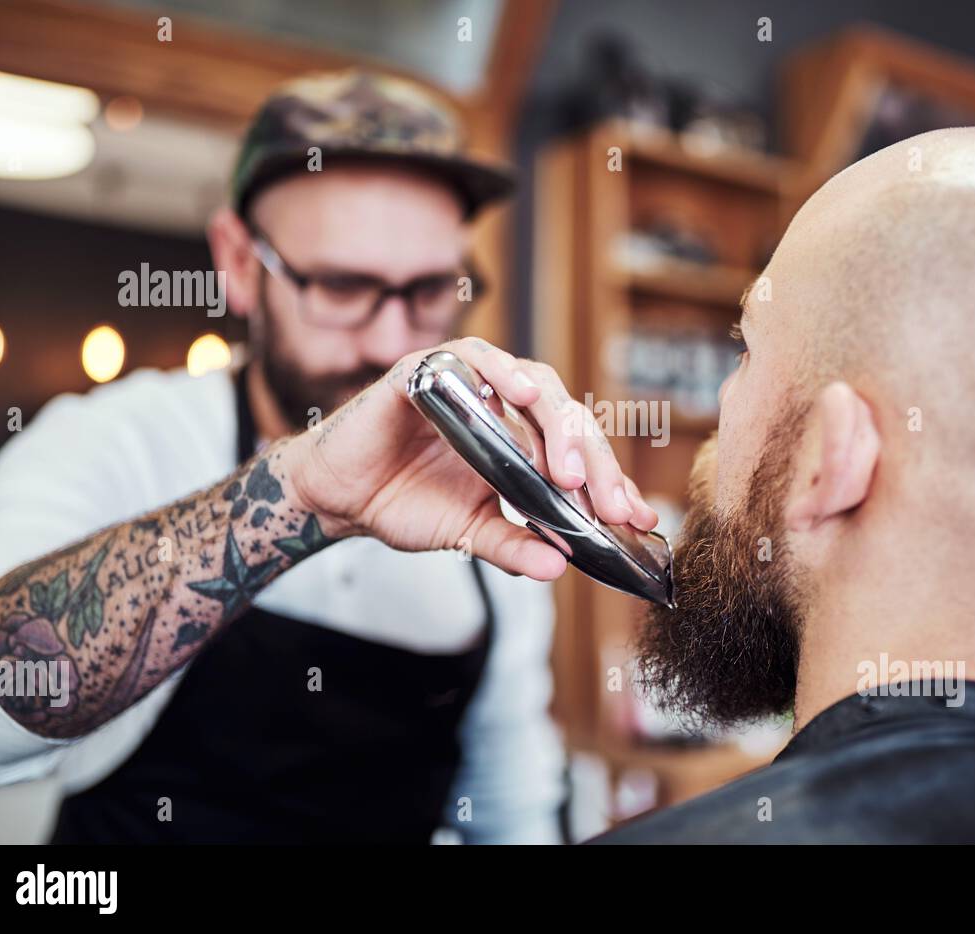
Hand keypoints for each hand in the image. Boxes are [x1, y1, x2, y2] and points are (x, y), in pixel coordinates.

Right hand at [283, 337, 658, 580]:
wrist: (339, 497)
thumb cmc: (403, 503)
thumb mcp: (469, 533)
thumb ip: (514, 546)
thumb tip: (556, 568)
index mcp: (523, 442)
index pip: (581, 453)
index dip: (612, 481)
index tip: (636, 517)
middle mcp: (505, 408)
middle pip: (568, 419)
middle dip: (594, 464)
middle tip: (606, 504)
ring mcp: (471, 385)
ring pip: (534, 384)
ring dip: (556, 425)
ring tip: (567, 469)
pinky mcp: (431, 370)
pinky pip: (471, 355)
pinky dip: (498, 369)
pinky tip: (517, 393)